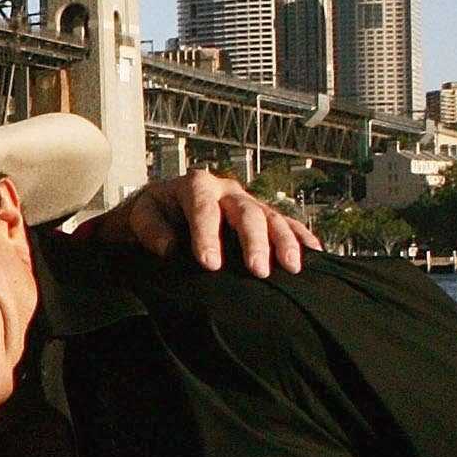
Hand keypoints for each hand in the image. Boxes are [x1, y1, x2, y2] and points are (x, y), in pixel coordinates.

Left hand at [89, 169, 317, 275]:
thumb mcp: (142, 215)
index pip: (204, 210)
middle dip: (254, 242)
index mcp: (196, 185)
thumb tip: (169, 247)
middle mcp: (227, 190)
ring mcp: (248, 200)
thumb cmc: (153, 213)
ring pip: (272, 217)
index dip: (207, 237)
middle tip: (258, 271)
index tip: (209, 265)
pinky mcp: (261, 213)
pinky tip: (314, 252)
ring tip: (292, 267)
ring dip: (284, 242)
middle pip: (246, 212)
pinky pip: (286, 221)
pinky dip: (300, 235)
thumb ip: (150, 228)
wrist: (162, 207)